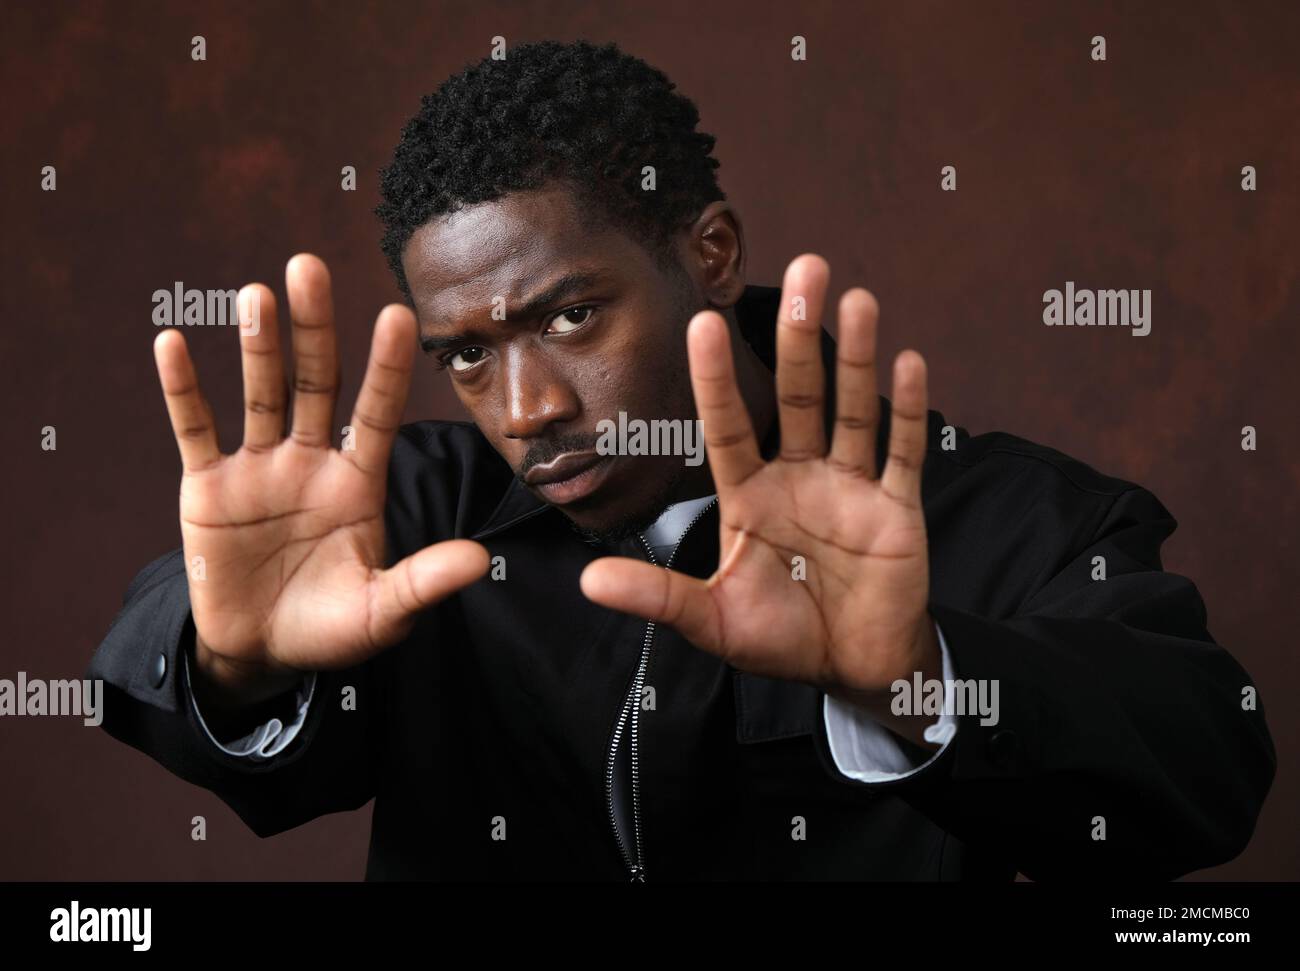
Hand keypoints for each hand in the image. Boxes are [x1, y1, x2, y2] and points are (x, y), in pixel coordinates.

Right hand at [154, 255, 488, 703]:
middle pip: (317, 383)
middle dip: (316, 328)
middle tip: (310, 266)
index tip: (399, 315)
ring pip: (261, 395)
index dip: (387, 367)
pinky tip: (173, 342)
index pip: (378, 413)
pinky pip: (195, 430)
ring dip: (257, 345)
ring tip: (257, 294)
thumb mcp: (384, 611)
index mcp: (359, 482)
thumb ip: (425, 581)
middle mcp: (311, 461)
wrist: (264, 654)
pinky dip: (183, 391)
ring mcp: (259, 469)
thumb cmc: (332, 629)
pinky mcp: (208, 488)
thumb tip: (481, 560)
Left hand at [580, 255, 939, 739]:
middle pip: (799, 396)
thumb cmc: (781, 639)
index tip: (700, 323)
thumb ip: (658, 598)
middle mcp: (800, 478)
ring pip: (850, 410)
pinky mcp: (897, 509)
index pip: (729, 426)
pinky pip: (903, 454)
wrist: (853, 668)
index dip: (716, 378)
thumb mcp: (712, 620)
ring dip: (855, 356)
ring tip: (856, 297)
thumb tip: (587, 582)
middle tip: (804, 268)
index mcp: (751, 497)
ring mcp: (851, 488)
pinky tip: (907, 361)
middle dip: (799, 336)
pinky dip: (906, 411)